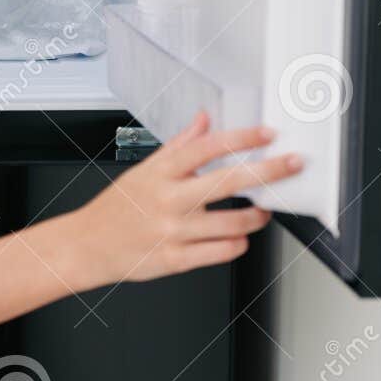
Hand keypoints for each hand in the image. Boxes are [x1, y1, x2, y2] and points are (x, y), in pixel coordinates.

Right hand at [73, 110, 300, 287]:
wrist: (88, 246)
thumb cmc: (118, 207)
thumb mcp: (145, 169)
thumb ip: (179, 145)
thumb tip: (204, 120)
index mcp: (161, 173)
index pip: (207, 148)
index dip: (241, 138)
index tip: (268, 133)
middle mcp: (168, 200)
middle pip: (227, 182)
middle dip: (268, 171)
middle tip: (292, 164)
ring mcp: (172, 231)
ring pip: (232, 223)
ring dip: (257, 216)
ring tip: (262, 212)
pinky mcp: (175, 260)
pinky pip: (221, 252)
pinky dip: (238, 243)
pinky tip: (237, 237)